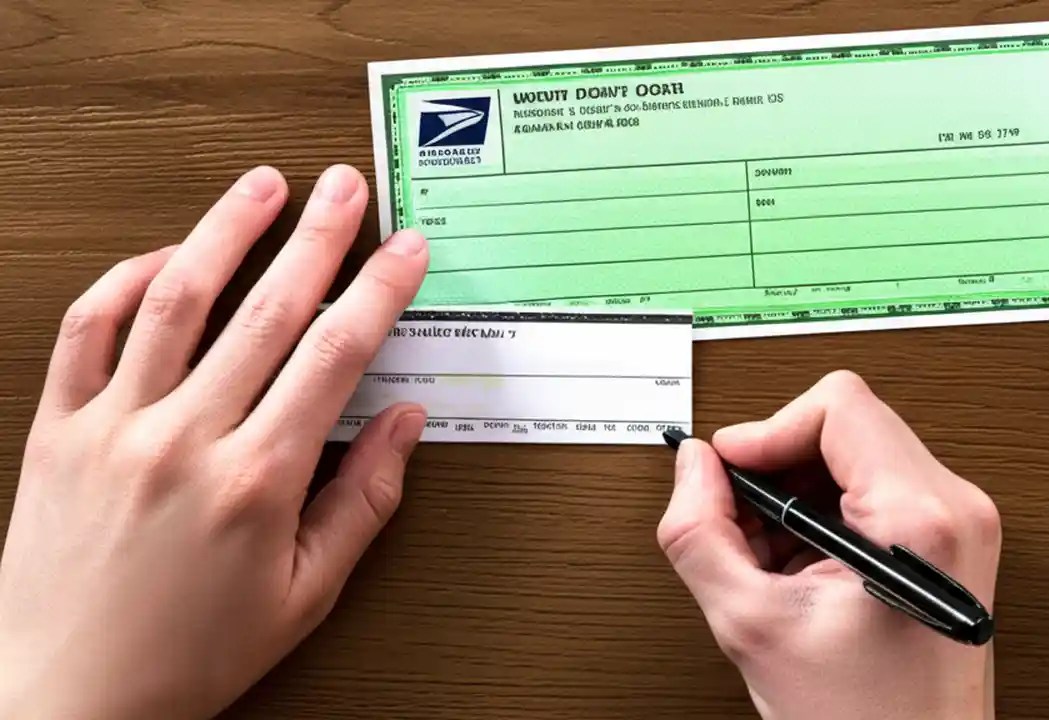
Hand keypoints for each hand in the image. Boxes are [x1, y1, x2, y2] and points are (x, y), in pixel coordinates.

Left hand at [0, 165, 428, 719]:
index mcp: (256, 481)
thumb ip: (364, 502)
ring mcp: (114, 428)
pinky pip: (86, 330)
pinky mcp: (59, 431)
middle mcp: (184, 440)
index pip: (334, 357)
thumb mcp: (304, 594)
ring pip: (175, 300)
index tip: (403, 252)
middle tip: (344, 188)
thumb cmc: (188, 654)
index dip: (377, 292)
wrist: (68, 697)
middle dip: (317, 237)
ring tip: (260, 186)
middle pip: (266, 311)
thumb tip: (405, 426)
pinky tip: (163, 255)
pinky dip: (124, 280)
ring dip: (224, 232)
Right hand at [657, 371, 1001, 719]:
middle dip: (778, 465)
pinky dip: (824, 511)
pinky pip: (875, 486)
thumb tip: (694, 468)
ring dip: (798, 490)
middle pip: (847, 422)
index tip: (729, 465)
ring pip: (857, 451)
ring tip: (768, 553)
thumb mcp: (753, 625)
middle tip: (740, 517)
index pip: (838, 403)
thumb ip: (701, 532)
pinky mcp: (951, 538)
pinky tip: (799, 564)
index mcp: (919, 517)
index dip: (767, 428)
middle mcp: (954, 508)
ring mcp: (960, 523)